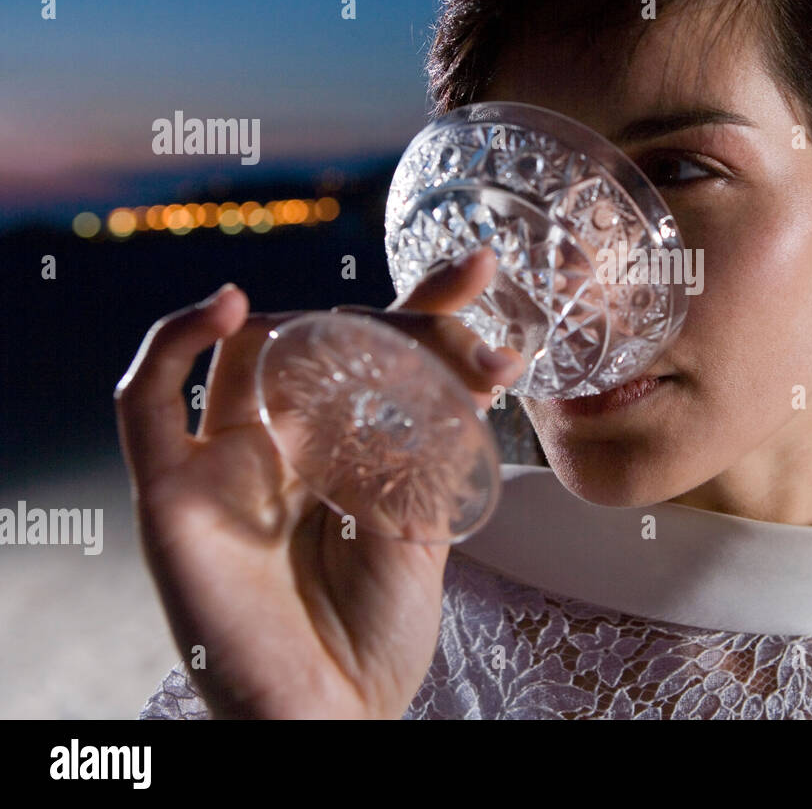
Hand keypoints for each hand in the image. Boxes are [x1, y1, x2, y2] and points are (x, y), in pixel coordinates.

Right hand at [116, 248, 520, 717]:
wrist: (330, 723)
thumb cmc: (375, 642)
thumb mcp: (426, 528)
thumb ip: (434, 447)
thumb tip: (484, 362)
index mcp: (336, 457)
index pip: (372, 359)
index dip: (419, 310)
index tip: (477, 269)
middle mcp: (277, 452)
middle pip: (315, 344)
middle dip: (387, 321)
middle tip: (461, 329)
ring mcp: (222, 468)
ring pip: (240, 353)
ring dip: (298, 316)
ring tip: (370, 325)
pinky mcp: (169, 494)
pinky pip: (146, 402)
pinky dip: (174, 344)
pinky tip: (229, 309)